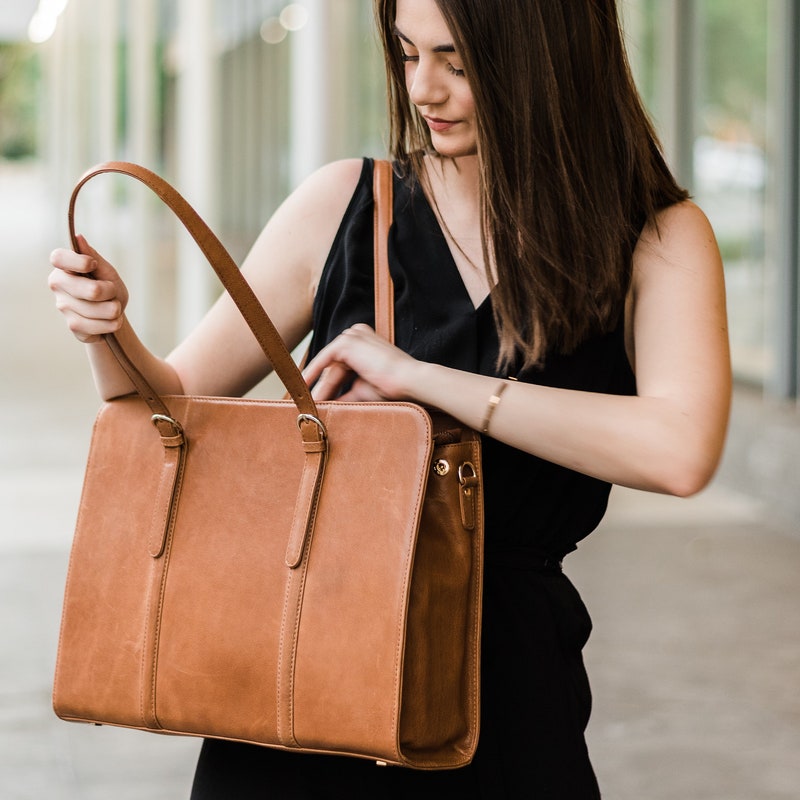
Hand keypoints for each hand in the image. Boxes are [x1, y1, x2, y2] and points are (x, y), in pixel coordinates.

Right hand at [48, 235, 129, 342]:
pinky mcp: (73, 326)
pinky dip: (112, 323)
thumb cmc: (108, 289)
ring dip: (114, 309)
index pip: (58, 258)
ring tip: (111, 307)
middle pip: (92, 290)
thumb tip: (78, 238)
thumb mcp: (106, 272)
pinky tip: (110, 320)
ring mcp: (63, 306)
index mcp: (64, 267)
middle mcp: (58, 285)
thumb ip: (94, 256)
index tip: (92, 264)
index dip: (78, 261)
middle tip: (112, 292)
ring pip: (99, 310)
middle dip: (111, 292)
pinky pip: (99, 326)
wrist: (112, 316)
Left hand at [303, 324, 419, 401]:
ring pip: (329, 365)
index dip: (330, 385)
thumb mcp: (362, 390)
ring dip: (320, 385)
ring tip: (310, 404)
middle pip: (334, 366)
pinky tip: (305, 387)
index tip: (320, 400)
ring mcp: (352, 336)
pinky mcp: (347, 342)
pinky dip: (314, 373)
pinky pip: (324, 359)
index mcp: (364, 343)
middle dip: (323, 387)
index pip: (342, 366)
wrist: (407, 380)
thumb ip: (344, 394)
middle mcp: (357, 336)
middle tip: (311, 406)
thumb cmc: (392, 386)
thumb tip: (328, 406)